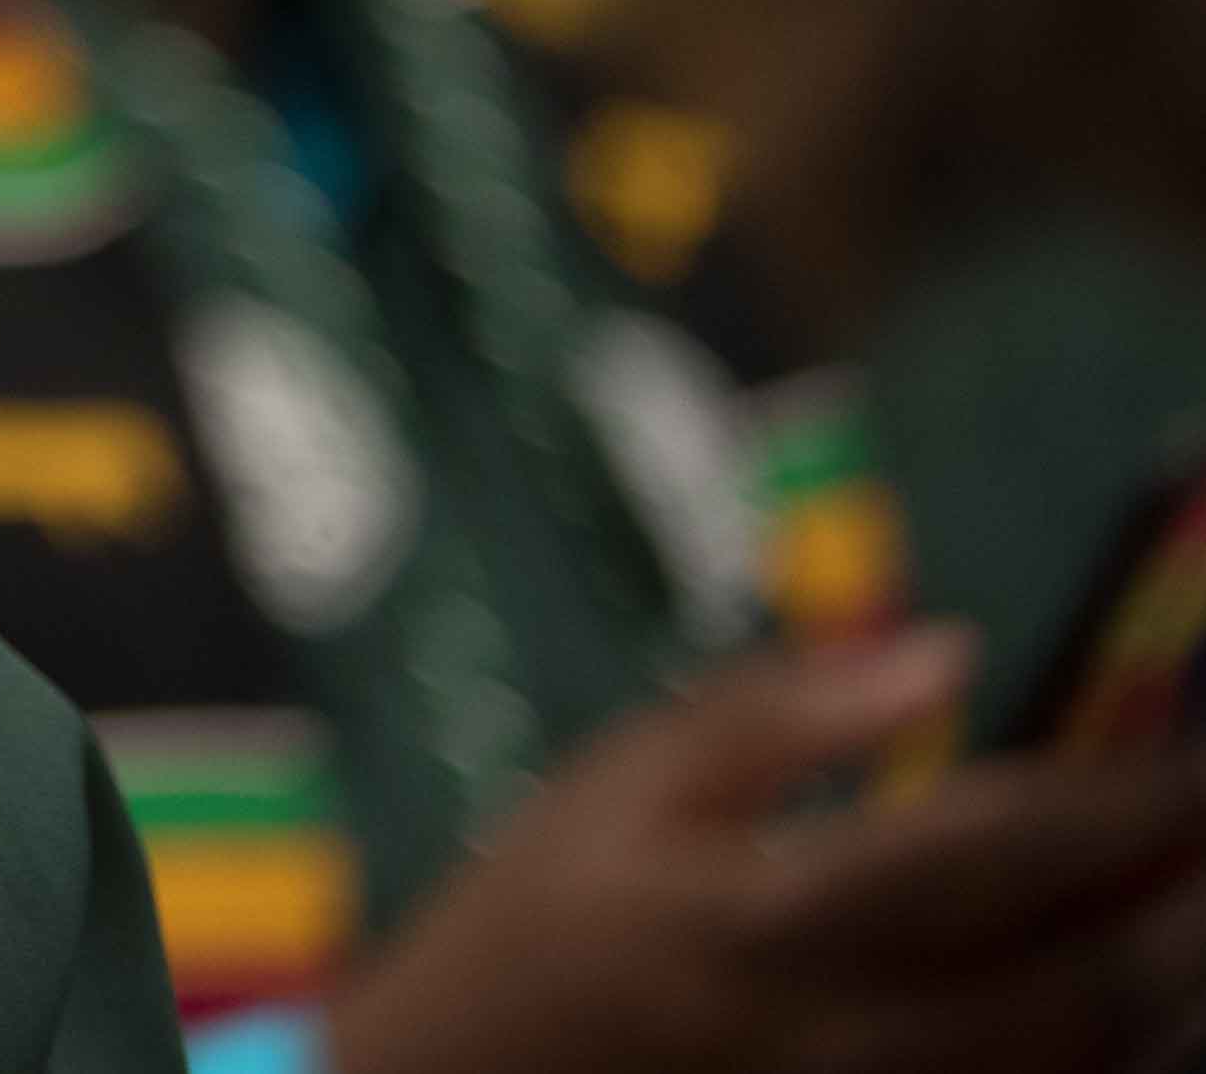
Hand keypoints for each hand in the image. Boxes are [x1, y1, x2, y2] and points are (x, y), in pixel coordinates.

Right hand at [331, 628, 1205, 1073]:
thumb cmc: (544, 915)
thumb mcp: (623, 780)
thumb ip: (779, 712)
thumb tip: (949, 651)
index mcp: (777, 911)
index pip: (1004, 846)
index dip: (1129, 801)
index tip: (1201, 757)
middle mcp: (854, 1028)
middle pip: (1089, 979)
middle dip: (1191, 903)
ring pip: (1092, 1060)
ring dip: (1178, 985)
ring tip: (1205, 907)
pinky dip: (1123, 1052)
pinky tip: (1148, 1000)